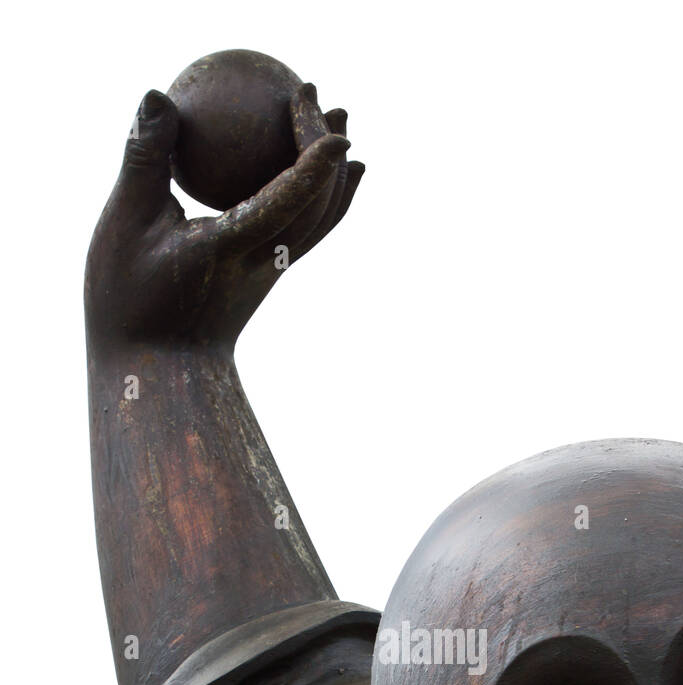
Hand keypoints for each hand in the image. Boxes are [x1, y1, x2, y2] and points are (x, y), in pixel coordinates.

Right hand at [85, 84, 363, 351]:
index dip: (314, 158)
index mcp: (235, 248)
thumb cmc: (131, 304)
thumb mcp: (125, 226)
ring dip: (333, 171)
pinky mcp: (264, 277)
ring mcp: (270, 272)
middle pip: (317, 202)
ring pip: (319, 218)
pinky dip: (318, 198)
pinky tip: (319, 179)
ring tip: (338, 127)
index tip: (330, 121)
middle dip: (324, 143)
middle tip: (314, 90)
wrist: (156, 376)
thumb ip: (146, 159)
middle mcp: (265, 262)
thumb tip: (157, 92)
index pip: (289, 200)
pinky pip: (303, 230)